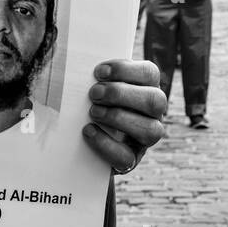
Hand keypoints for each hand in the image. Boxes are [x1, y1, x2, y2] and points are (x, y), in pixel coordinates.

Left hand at [84, 59, 166, 173]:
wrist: (77, 141)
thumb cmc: (86, 103)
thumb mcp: (90, 87)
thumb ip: (90, 77)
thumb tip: (72, 66)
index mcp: (146, 88)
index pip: (149, 74)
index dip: (126, 70)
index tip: (98, 72)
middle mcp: (153, 114)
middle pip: (155, 101)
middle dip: (121, 94)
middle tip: (94, 93)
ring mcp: (145, 138)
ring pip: (151, 130)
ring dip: (119, 118)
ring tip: (93, 112)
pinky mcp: (131, 160)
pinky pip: (127, 157)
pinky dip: (106, 144)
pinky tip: (88, 131)